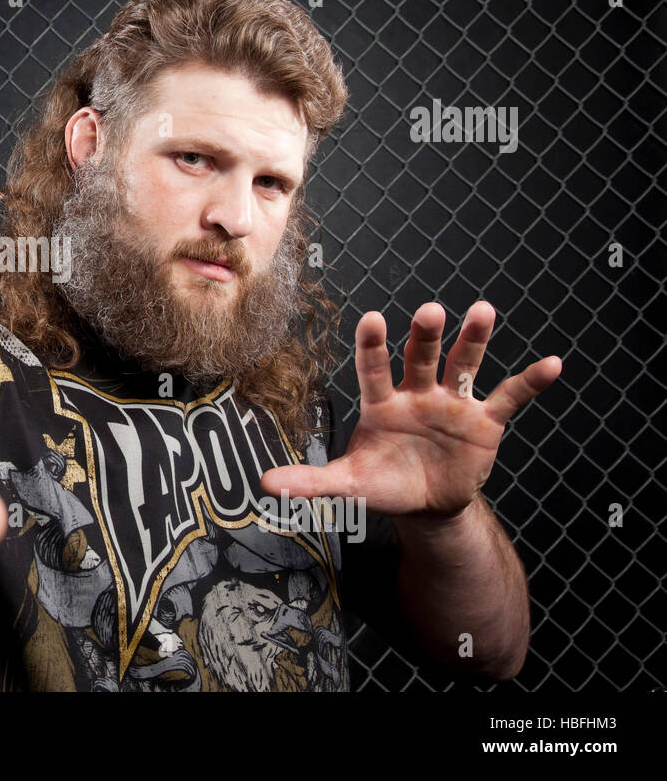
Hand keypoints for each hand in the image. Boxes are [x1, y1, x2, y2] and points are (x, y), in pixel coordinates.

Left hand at [260, 301, 561, 517]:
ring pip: (463, 365)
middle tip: (430, 311)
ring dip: (473, 340)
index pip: (373, 368)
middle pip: (421, 357)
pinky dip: (529, 382)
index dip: (373, 345)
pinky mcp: (483, 422)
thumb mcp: (349, 484)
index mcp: (381, 404)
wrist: (426, 504)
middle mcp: (417, 394)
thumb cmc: (384, 484)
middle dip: (425, 335)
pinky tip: (550, 365)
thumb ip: (311, 481)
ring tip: (483, 311)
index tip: (373, 319)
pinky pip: (508, 398)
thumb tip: (265, 484)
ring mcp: (452, 404)